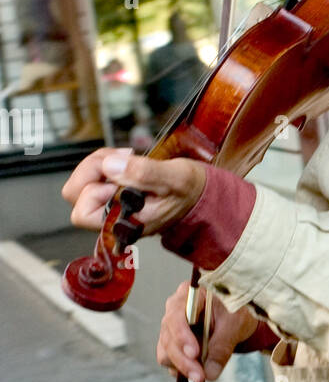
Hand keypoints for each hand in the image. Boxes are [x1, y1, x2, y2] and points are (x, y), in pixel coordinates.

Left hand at [61, 148, 206, 234]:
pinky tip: (125, 160)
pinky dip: (105, 162)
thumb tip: (110, 166)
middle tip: (118, 158)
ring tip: (126, 157)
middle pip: (75, 195)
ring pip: (82, 182)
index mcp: (124, 224)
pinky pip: (94, 176)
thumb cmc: (189, 191)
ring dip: (99, 162)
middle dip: (91, 169)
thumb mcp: (174, 178)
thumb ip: (143, 173)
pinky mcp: (112, 194)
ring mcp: (110, 206)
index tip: (119, 174)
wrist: (199, 194)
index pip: (82, 210)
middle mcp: (112, 219)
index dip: (93, 187)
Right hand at [157, 281, 259, 381]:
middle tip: (200, 376)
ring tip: (201, 376)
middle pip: (169, 338)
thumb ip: (222, 346)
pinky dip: (184, 369)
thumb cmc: (236, 309)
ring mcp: (172, 328)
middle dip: (184, 360)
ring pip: (166, 353)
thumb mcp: (235, 324)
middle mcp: (174, 311)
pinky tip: (197, 374)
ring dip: (182, 367)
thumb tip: (210, 373)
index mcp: (188, 295)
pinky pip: (172, 361)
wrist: (238, 314)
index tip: (194, 354)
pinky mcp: (175, 344)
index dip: (182, 336)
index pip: (176, 316)